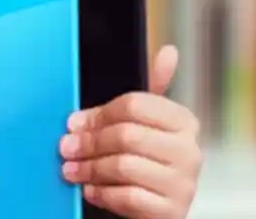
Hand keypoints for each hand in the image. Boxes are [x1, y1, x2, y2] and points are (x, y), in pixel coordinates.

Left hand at [59, 46, 202, 217]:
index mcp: (183, 121)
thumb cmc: (148, 164)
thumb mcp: (147, 128)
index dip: (99, 114)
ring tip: (72, 170)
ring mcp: (183, 183)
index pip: (135, 104)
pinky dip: (102, 193)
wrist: (159, 211)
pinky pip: (128, 196)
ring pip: (124, 166)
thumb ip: (148, 95)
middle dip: (89, 142)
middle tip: (66, 147)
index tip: (75, 122)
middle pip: (126, 135)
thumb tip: (169, 52)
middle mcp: (189, 150)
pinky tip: (91, 190)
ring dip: (90, 168)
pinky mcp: (172, 211)